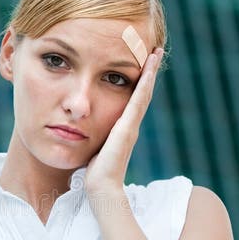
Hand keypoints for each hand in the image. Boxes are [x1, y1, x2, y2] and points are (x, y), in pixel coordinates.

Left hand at [84, 47, 163, 197]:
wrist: (101, 189)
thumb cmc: (94, 174)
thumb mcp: (94, 148)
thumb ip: (95, 137)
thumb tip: (82, 128)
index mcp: (122, 128)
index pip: (133, 99)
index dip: (139, 81)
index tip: (142, 63)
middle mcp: (130, 124)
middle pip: (143, 92)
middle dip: (148, 71)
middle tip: (155, 50)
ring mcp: (131, 126)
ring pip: (144, 93)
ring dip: (150, 71)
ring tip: (156, 52)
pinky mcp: (128, 128)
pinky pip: (138, 101)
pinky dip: (145, 84)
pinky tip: (148, 69)